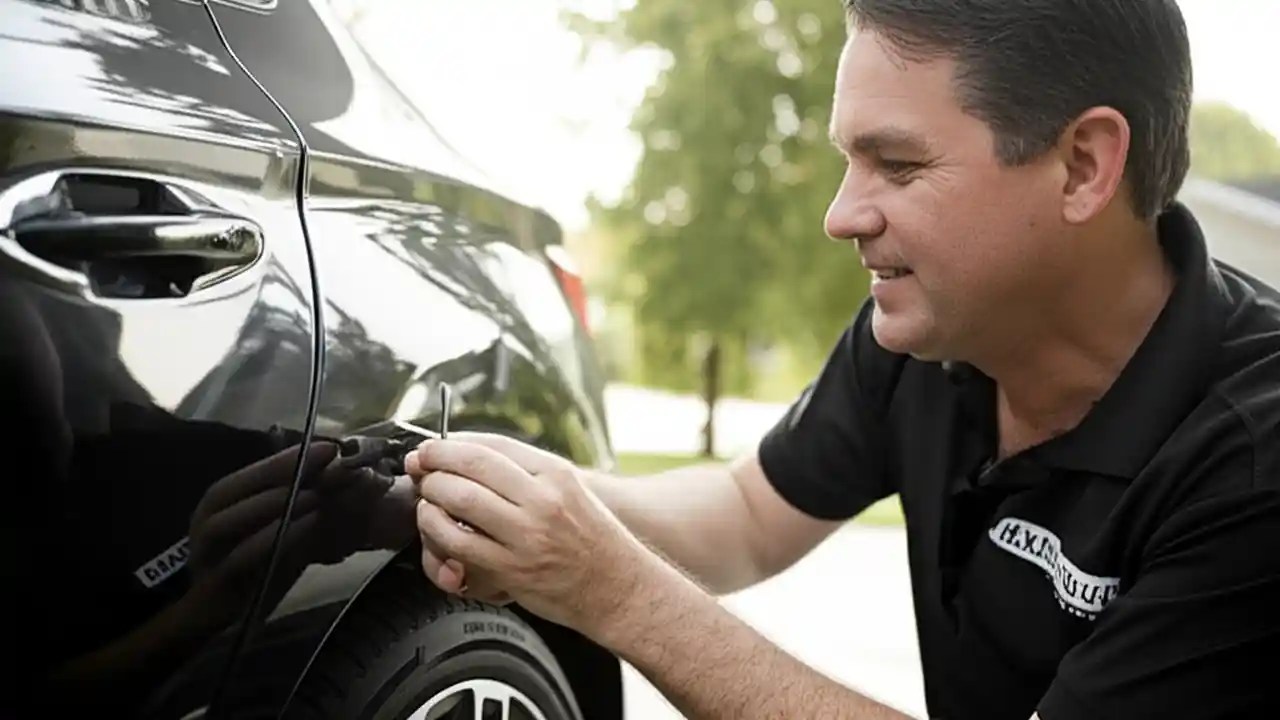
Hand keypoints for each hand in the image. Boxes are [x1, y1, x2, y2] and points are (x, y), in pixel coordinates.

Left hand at [405, 433, 577, 603]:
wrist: (618, 588)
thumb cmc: (594, 540)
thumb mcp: (571, 491)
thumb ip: (528, 473)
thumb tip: (474, 458)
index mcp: (556, 475)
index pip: (493, 445)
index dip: (454, 443)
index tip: (434, 446)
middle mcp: (542, 500)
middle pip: (471, 467)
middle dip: (434, 463)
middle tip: (421, 467)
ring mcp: (526, 536)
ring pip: (459, 501)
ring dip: (431, 495)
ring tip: (427, 496)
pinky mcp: (511, 569)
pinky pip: (458, 544)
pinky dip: (435, 532)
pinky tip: (434, 527)